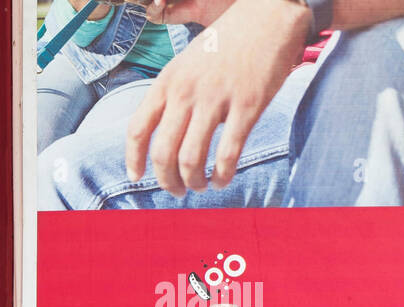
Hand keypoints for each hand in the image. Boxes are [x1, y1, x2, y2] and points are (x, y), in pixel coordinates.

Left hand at [126, 0, 310, 193]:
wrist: (270, 11)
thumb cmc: (227, 41)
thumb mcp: (186, 62)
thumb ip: (172, 94)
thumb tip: (162, 134)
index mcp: (167, 82)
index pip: (137, 130)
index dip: (133, 160)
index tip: (136, 177)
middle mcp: (186, 92)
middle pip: (162, 153)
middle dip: (167, 181)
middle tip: (176, 191)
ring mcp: (216, 99)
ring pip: (191, 159)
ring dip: (193, 182)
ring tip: (201, 186)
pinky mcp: (248, 105)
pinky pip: (228, 153)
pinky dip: (223, 174)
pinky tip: (223, 180)